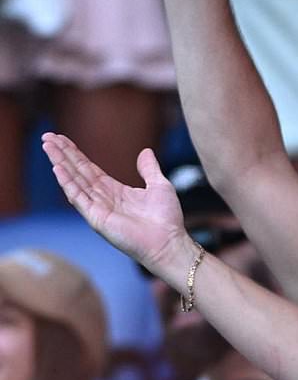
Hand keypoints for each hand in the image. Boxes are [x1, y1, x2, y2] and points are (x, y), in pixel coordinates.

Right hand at [44, 137, 194, 277]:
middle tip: (47, 137)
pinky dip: (67, 183)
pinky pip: (78, 197)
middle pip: (77, 171)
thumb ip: (149, 169)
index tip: (61, 139)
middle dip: (62, 154)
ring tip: (48, 147)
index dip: (75, 154)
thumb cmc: (166, 219)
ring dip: (60, 163)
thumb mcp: (159, 186)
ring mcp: (97, 208)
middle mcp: (102, 198)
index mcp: (114, 190)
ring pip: (74, 181)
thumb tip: (145, 151)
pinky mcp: (96, 218)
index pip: (88, 169)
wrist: (168, 242)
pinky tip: (58, 168)